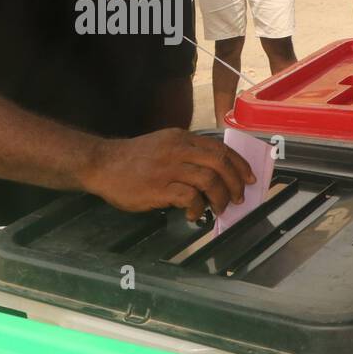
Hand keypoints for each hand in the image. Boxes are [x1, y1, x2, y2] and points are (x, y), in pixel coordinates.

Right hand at [80, 129, 254, 221]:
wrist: (102, 164)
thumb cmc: (132, 159)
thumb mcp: (163, 145)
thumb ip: (185, 154)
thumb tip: (213, 175)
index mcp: (182, 138)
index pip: (220, 148)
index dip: (239, 164)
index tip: (249, 178)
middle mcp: (178, 149)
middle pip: (220, 162)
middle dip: (235, 182)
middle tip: (239, 198)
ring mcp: (169, 168)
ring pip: (209, 180)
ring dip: (220, 198)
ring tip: (219, 209)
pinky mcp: (160, 187)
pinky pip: (190, 198)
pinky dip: (198, 208)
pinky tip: (193, 215)